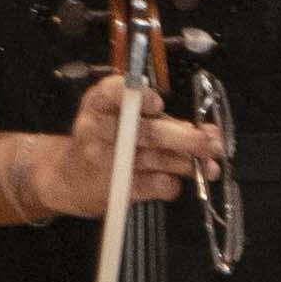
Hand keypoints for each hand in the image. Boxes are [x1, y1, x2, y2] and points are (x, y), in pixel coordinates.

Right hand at [4, 77, 221, 220]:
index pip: (113, 92)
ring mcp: (103, 161)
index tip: (159, 103)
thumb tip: (210, 131)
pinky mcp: (114, 190)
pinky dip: (172, 184)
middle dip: (186, 139)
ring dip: (188, 163)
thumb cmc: (106, 143)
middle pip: (147, 133)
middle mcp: (96, 129)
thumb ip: (164, 122)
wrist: (68, 179)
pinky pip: (154, 185)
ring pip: (156, 160)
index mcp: (99, 103)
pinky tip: (175, 181)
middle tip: (212, 144)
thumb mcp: (124, 121)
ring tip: (211, 166)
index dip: (139, 97)